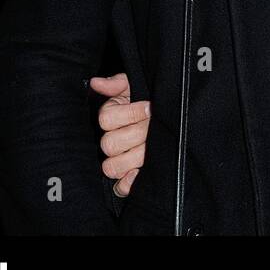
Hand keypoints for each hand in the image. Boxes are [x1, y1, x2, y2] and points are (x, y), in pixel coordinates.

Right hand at [90, 73, 149, 196]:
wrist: (173, 115)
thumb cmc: (150, 100)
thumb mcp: (136, 85)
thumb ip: (119, 82)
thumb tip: (97, 82)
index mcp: (111, 119)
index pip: (106, 120)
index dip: (130, 114)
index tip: (150, 108)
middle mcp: (112, 140)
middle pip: (110, 144)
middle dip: (137, 133)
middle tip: (153, 126)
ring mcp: (119, 160)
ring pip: (113, 166)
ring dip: (135, 156)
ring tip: (153, 146)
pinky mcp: (129, 177)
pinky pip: (120, 188)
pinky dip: (127, 184)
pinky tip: (138, 172)